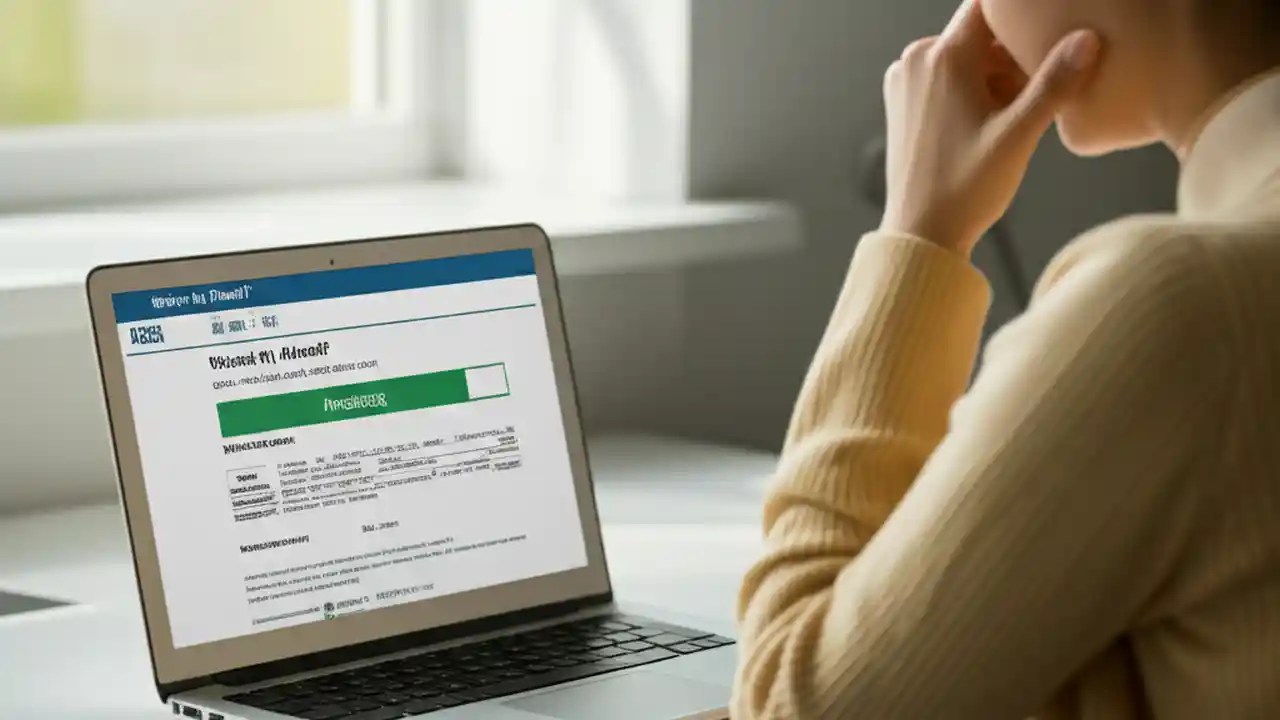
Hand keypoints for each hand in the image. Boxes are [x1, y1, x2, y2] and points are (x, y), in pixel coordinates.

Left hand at [880, 0, 1101, 255]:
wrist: (921, 234)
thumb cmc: (965, 189)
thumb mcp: (1019, 136)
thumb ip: (1054, 84)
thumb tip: (1087, 39)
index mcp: (942, 57)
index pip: (990, 6)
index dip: (1021, 21)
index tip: (1043, 39)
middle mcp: (916, 60)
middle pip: (979, 36)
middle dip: (1010, 59)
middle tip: (1032, 97)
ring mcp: (904, 82)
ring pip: (964, 59)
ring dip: (993, 78)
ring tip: (1013, 118)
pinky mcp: (901, 103)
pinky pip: (945, 80)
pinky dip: (970, 92)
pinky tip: (989, 126)